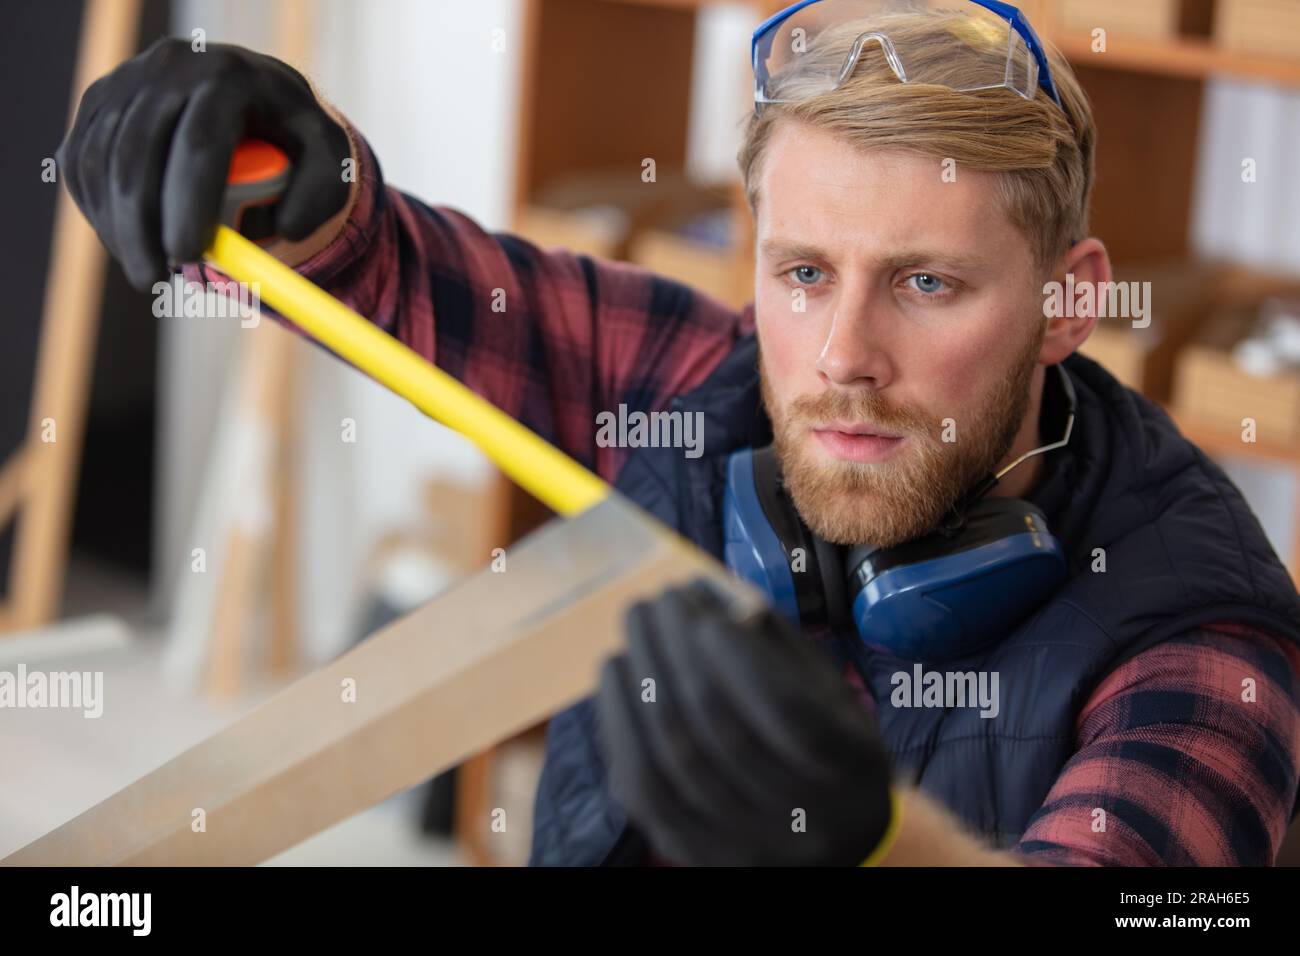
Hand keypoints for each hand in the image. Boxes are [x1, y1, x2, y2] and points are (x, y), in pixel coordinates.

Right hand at [56, 38, 350, 289]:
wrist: (252, 97)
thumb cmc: (294, 140)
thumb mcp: (329, 165)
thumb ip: (318, 198)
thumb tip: (285, 230)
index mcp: (229, 77)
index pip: (199, 144)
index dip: (188, 204)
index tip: (187, 256)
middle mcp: (170, 68)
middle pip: (137, 153)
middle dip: (140, 226)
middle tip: (154, 280)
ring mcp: (126, 81)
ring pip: (100, 161)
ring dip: (117, 225)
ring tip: (147, 270)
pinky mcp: (98, 103)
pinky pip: (82, 163)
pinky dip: (100, 210)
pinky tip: (129, 241)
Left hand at [596, 578, 894, 865]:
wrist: (836, 839)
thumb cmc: (829, 745)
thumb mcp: (831, 693)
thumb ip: (780, 648)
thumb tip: (717, 600)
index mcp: (851, 767)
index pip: (792, 717)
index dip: (743, 663)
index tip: (707, 615)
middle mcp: (805, 822)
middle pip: (722, 734)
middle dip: (681, 654)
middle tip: (659, 601)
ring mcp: (748, 849)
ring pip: (676, 764)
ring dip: (644, 681)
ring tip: (636, 626)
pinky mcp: (699, 857)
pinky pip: (645, 793)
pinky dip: (622, 725)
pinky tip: (616, 672)